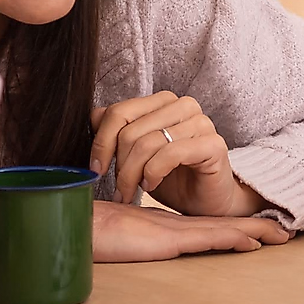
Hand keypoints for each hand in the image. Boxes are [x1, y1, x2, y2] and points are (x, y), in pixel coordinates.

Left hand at [89, 92, 262, 215]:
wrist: (206, 201)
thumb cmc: (172, 178)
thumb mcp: (137, 155)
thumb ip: (118, 132)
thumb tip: (90, 117)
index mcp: (164, 102)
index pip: (119, 111)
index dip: (101, 142)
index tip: (95, 169)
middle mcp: (184, 106)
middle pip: (130, 130)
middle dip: (118, 166)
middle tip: (119, 189)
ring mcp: (201, 122)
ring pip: (147, 143)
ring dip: (133, 174)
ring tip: (132, 192)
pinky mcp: (213, 144)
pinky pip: (170, 154)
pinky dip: (154, 172)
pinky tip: (152, 184)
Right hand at [92, 201, 289, 262]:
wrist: (68, 230)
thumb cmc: (83, 236)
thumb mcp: (111, 241)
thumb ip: (123, 239)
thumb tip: (118, 243)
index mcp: (162, 230)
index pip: (205, 228)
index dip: (232, 228)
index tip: (257, 233)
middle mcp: (173, 228)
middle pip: (222, 226)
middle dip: (254, 228)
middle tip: (283, 231)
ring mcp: (172, 231)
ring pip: (224, 229)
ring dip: (254, 232)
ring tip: (282, 235)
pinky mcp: (168, 238)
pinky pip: (209, 237)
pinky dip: (233, 238)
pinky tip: (253, 242)